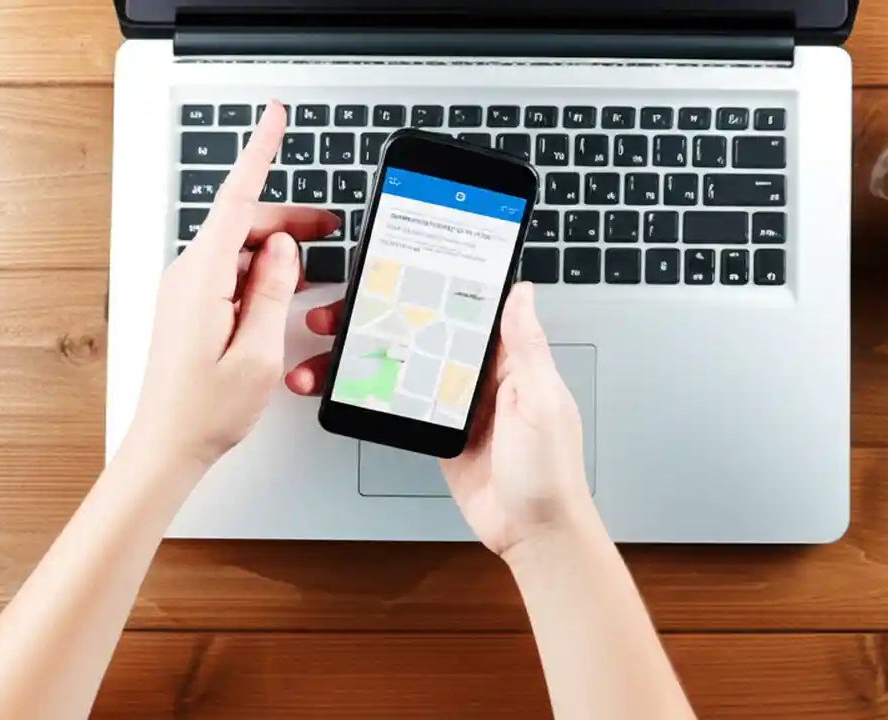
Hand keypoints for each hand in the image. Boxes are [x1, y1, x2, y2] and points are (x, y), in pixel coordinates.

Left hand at [129, 102, 339, 469]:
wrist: (168, 446)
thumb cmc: (207, 410)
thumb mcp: (260, 352)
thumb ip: (275, 292)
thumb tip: (285, 248)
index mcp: (202, 280)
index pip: (235, 200)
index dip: (259, 153)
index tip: (274, 118)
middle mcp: (188, 276)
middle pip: (244, 224)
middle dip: (290, 221)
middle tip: (332, 228)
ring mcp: (187, 290)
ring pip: (241, 248)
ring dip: (279, 254)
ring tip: (314, 276)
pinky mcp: (192, 305)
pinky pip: (232, 273)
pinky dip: (263, 277)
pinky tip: (285, 300)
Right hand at [286, 283, 595, 558]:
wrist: (533, 534)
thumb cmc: (550, 471)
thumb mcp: (540, 401)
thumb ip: (527, 347)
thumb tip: (522, 292)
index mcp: (516, 364)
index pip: (476, 315)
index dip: (442, 292)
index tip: (405, 272)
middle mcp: (489, 381)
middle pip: (435, 338)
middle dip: (394, 321)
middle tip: (350, 310)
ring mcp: (463, 408)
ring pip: (415, 369)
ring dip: (379, 356)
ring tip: (337, 346)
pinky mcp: (444, 435)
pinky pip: (408, 406)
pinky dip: (381, 393)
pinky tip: (353, 381)